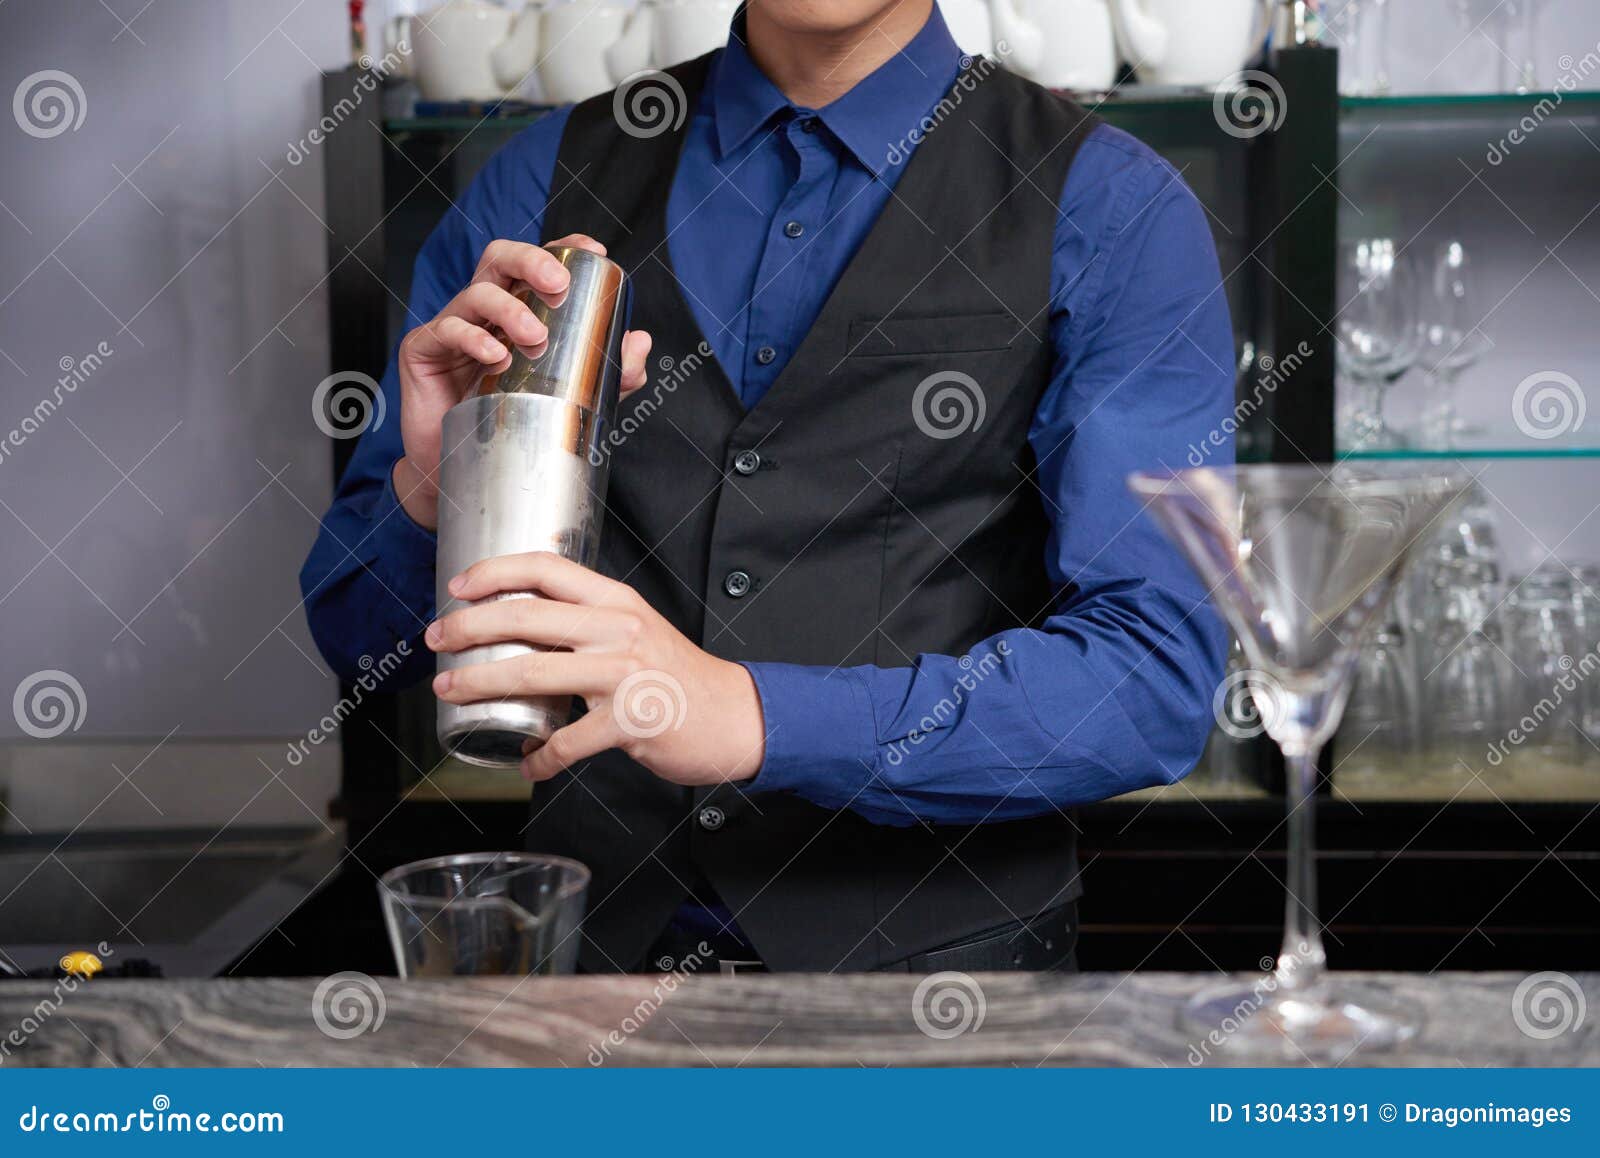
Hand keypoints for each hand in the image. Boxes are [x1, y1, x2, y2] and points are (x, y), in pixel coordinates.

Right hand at [392, 236, 651, 528]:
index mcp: (517, 309)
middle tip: (559, 284)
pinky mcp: (422, 350)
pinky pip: (445, 330)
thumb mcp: (575, 398)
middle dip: (532, 261)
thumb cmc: (513, 424)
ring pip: (477, 291)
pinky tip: (495, 356)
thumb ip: (611, 373)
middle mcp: (485, 310)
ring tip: (535, 337)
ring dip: (510, 309)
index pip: (537, 265)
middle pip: (501, 259)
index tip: (595, 251)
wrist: (459, 472)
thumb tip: (640, 341)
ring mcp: (452, 326)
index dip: (563, 249)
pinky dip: (472, 337)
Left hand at [426, 552, 767, 784]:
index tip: (459, 586)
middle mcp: (618, 630)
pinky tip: (526, 761)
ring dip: (479, 684)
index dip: (495, 572)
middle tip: (437, 638)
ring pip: (531, 675)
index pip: (547, 568)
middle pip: (525, 618)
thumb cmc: (677, 676)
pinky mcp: (628, 722)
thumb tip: (524, 626)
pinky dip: (538, 757)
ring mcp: (623, 676)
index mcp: (617, 600)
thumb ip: (590, 621)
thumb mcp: (637, 627)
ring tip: (450, 691)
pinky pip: (565, 743)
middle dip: (468, 627)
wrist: (733, 716)